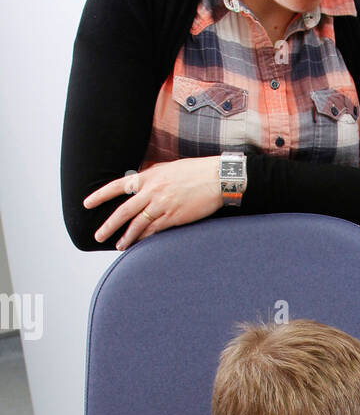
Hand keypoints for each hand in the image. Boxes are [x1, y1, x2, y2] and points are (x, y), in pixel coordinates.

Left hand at [84, 157, 222, 248]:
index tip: (86, 203)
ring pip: (138, 224)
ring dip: (127, 237)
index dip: (100, 195)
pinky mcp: (174, 217)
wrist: (217, 177)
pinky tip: (139, 244)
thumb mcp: (168, 168)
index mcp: (148, 176)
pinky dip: (145, 238)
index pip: (117, 186)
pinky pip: (155, 230)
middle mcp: (152, 191)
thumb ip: (152, 175)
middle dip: (109, 225)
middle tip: (98, 236)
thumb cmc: (196, 171)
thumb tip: (140, 179)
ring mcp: (162, 205)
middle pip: (124, 211)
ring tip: (119, 246)